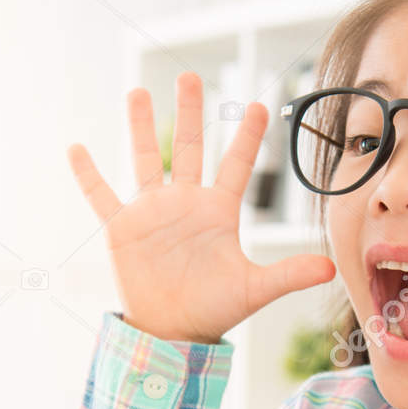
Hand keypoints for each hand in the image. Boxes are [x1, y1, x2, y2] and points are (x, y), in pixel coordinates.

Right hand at [66, 71, 335, 342]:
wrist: (173, 332)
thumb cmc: (214, 309)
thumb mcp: (254, 290)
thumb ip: (289, 274)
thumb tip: (331, 268)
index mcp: (218, 211)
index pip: (237, 166)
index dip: (248, 137)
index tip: (261, 106)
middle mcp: (186, 203)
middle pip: (190, 148)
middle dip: (191, 113)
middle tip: (191, 76)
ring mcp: (152, 212)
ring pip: (146, 159)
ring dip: (141, 127)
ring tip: (139, 92)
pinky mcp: (123, 228)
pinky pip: (101, 196)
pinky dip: (87, 175)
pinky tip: (76, 148)